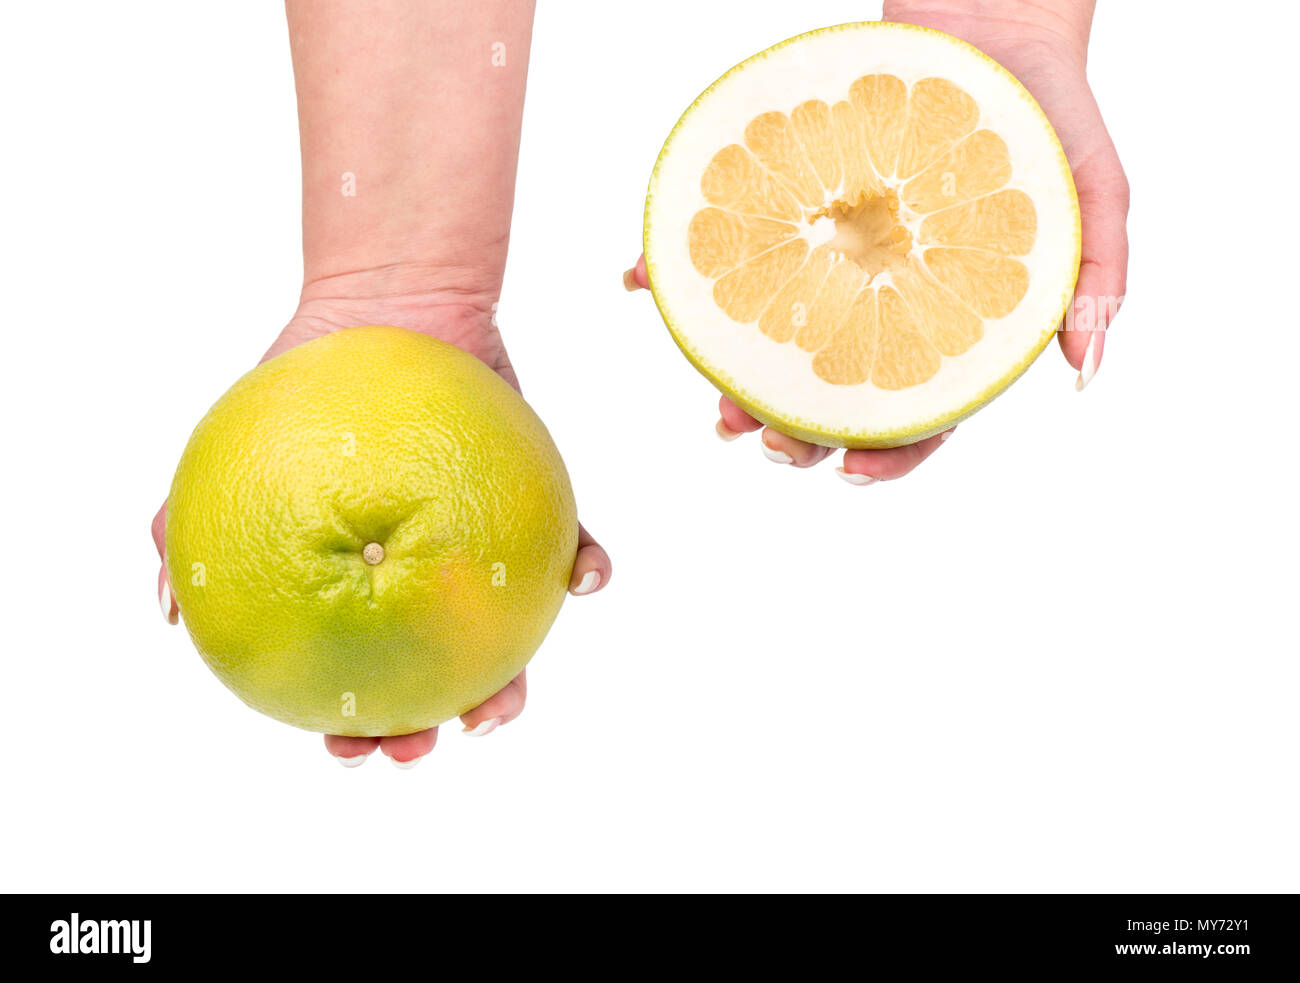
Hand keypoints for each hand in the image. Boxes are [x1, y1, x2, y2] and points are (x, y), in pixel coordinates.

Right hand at [152, 269, 611, 766]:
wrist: (387, 304)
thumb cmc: (307, 386)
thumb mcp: (234, 453)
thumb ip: (181, 527)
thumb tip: (168, 611)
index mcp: (365, 585)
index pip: (362, 677)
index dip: (359, 731)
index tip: (352, 753)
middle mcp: (428, 577)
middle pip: (437, 680)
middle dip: (436, 728)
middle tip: (426, 745)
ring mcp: (486, 546)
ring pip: (509, 638)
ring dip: (513, 684)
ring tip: (502, 704)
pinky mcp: (541, 503)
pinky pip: (573, 546)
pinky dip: (587, 567)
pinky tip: (586, 579)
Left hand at [625, 0, 1126, 482]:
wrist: (987, 21)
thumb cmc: (1047, 114)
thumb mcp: (1096, 191)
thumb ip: (1098, 279)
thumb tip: (1083, 374)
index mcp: (953, 322)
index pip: (924, 411)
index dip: (890, 456)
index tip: (850, 473)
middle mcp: (883, 301)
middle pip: (838, 393)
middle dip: (798, 434)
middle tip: (764, 441)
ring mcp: (834, 261)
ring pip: (778, 342)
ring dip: (737, 383)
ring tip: (714, 408)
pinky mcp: (793, 212)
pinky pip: (735, 248)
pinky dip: (682, 269)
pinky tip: (647, 283)